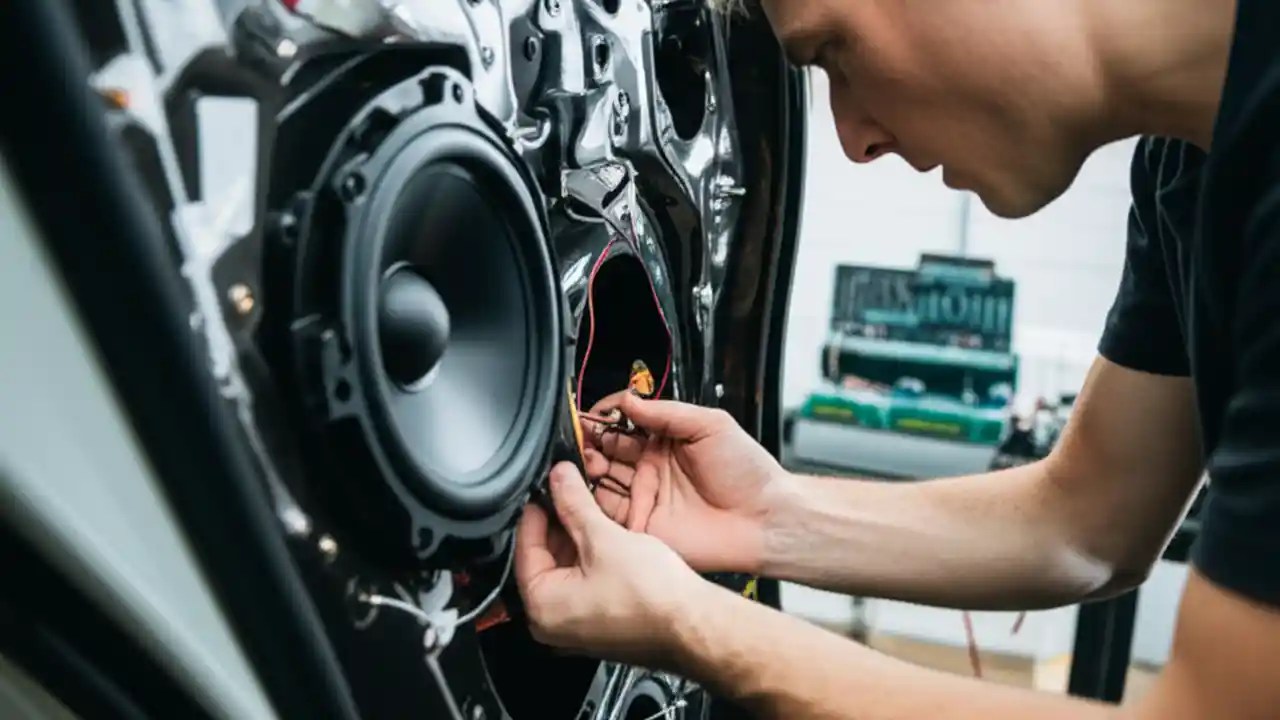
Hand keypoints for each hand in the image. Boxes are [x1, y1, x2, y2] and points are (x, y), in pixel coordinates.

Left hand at [515, 462, 706, 665]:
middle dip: (559, 524)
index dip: (536, 511)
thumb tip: (558, 478)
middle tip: (569, 493)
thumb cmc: (651, 597)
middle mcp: (552, 624)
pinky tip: (608, 537)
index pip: (525, 548)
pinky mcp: (601, 626)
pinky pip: (584, 586)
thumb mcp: (604, 539)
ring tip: (592, 510)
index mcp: (542, 607)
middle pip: (544, 560)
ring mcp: (577, 627)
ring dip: (577, 540)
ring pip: (567, 572)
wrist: (694, 627)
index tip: (544, 488)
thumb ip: (574, 504)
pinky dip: (592, 560)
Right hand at [582, 392, 787, 573]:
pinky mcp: (643, 526)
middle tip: (585, 439)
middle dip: (592, 442)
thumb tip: (628, 400)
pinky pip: (610, 514)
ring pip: (603, 479)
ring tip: (589, 461)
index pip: (625, 423)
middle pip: (608, 450)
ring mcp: (646, 496)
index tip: (592, 415)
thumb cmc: (747, 470)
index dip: (606, 418)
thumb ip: (666, 412)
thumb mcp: (710, 425)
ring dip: (590, 469)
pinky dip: (593, 501)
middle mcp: (651, 467)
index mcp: (666, 440)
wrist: (765, 518)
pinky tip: (588, 489)